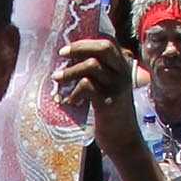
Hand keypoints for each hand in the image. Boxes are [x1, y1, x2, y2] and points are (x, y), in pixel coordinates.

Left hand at [55, 35, 148, 165]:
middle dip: (79, 47)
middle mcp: (124, 73)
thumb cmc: (111, 114)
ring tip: (57, 79)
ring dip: (70, 71)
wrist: (124, 141)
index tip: (70, 46)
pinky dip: (74, 92)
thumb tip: (71, 60)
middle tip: (62, 53)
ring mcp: (118, 87)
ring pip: (92, 65)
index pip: (109, 42)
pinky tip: (69, 101)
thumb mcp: (108, 89)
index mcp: (124, 68)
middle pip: (103, 48)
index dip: (88, 40)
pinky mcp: (109, 102)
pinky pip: (87, 86)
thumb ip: (98, 74)